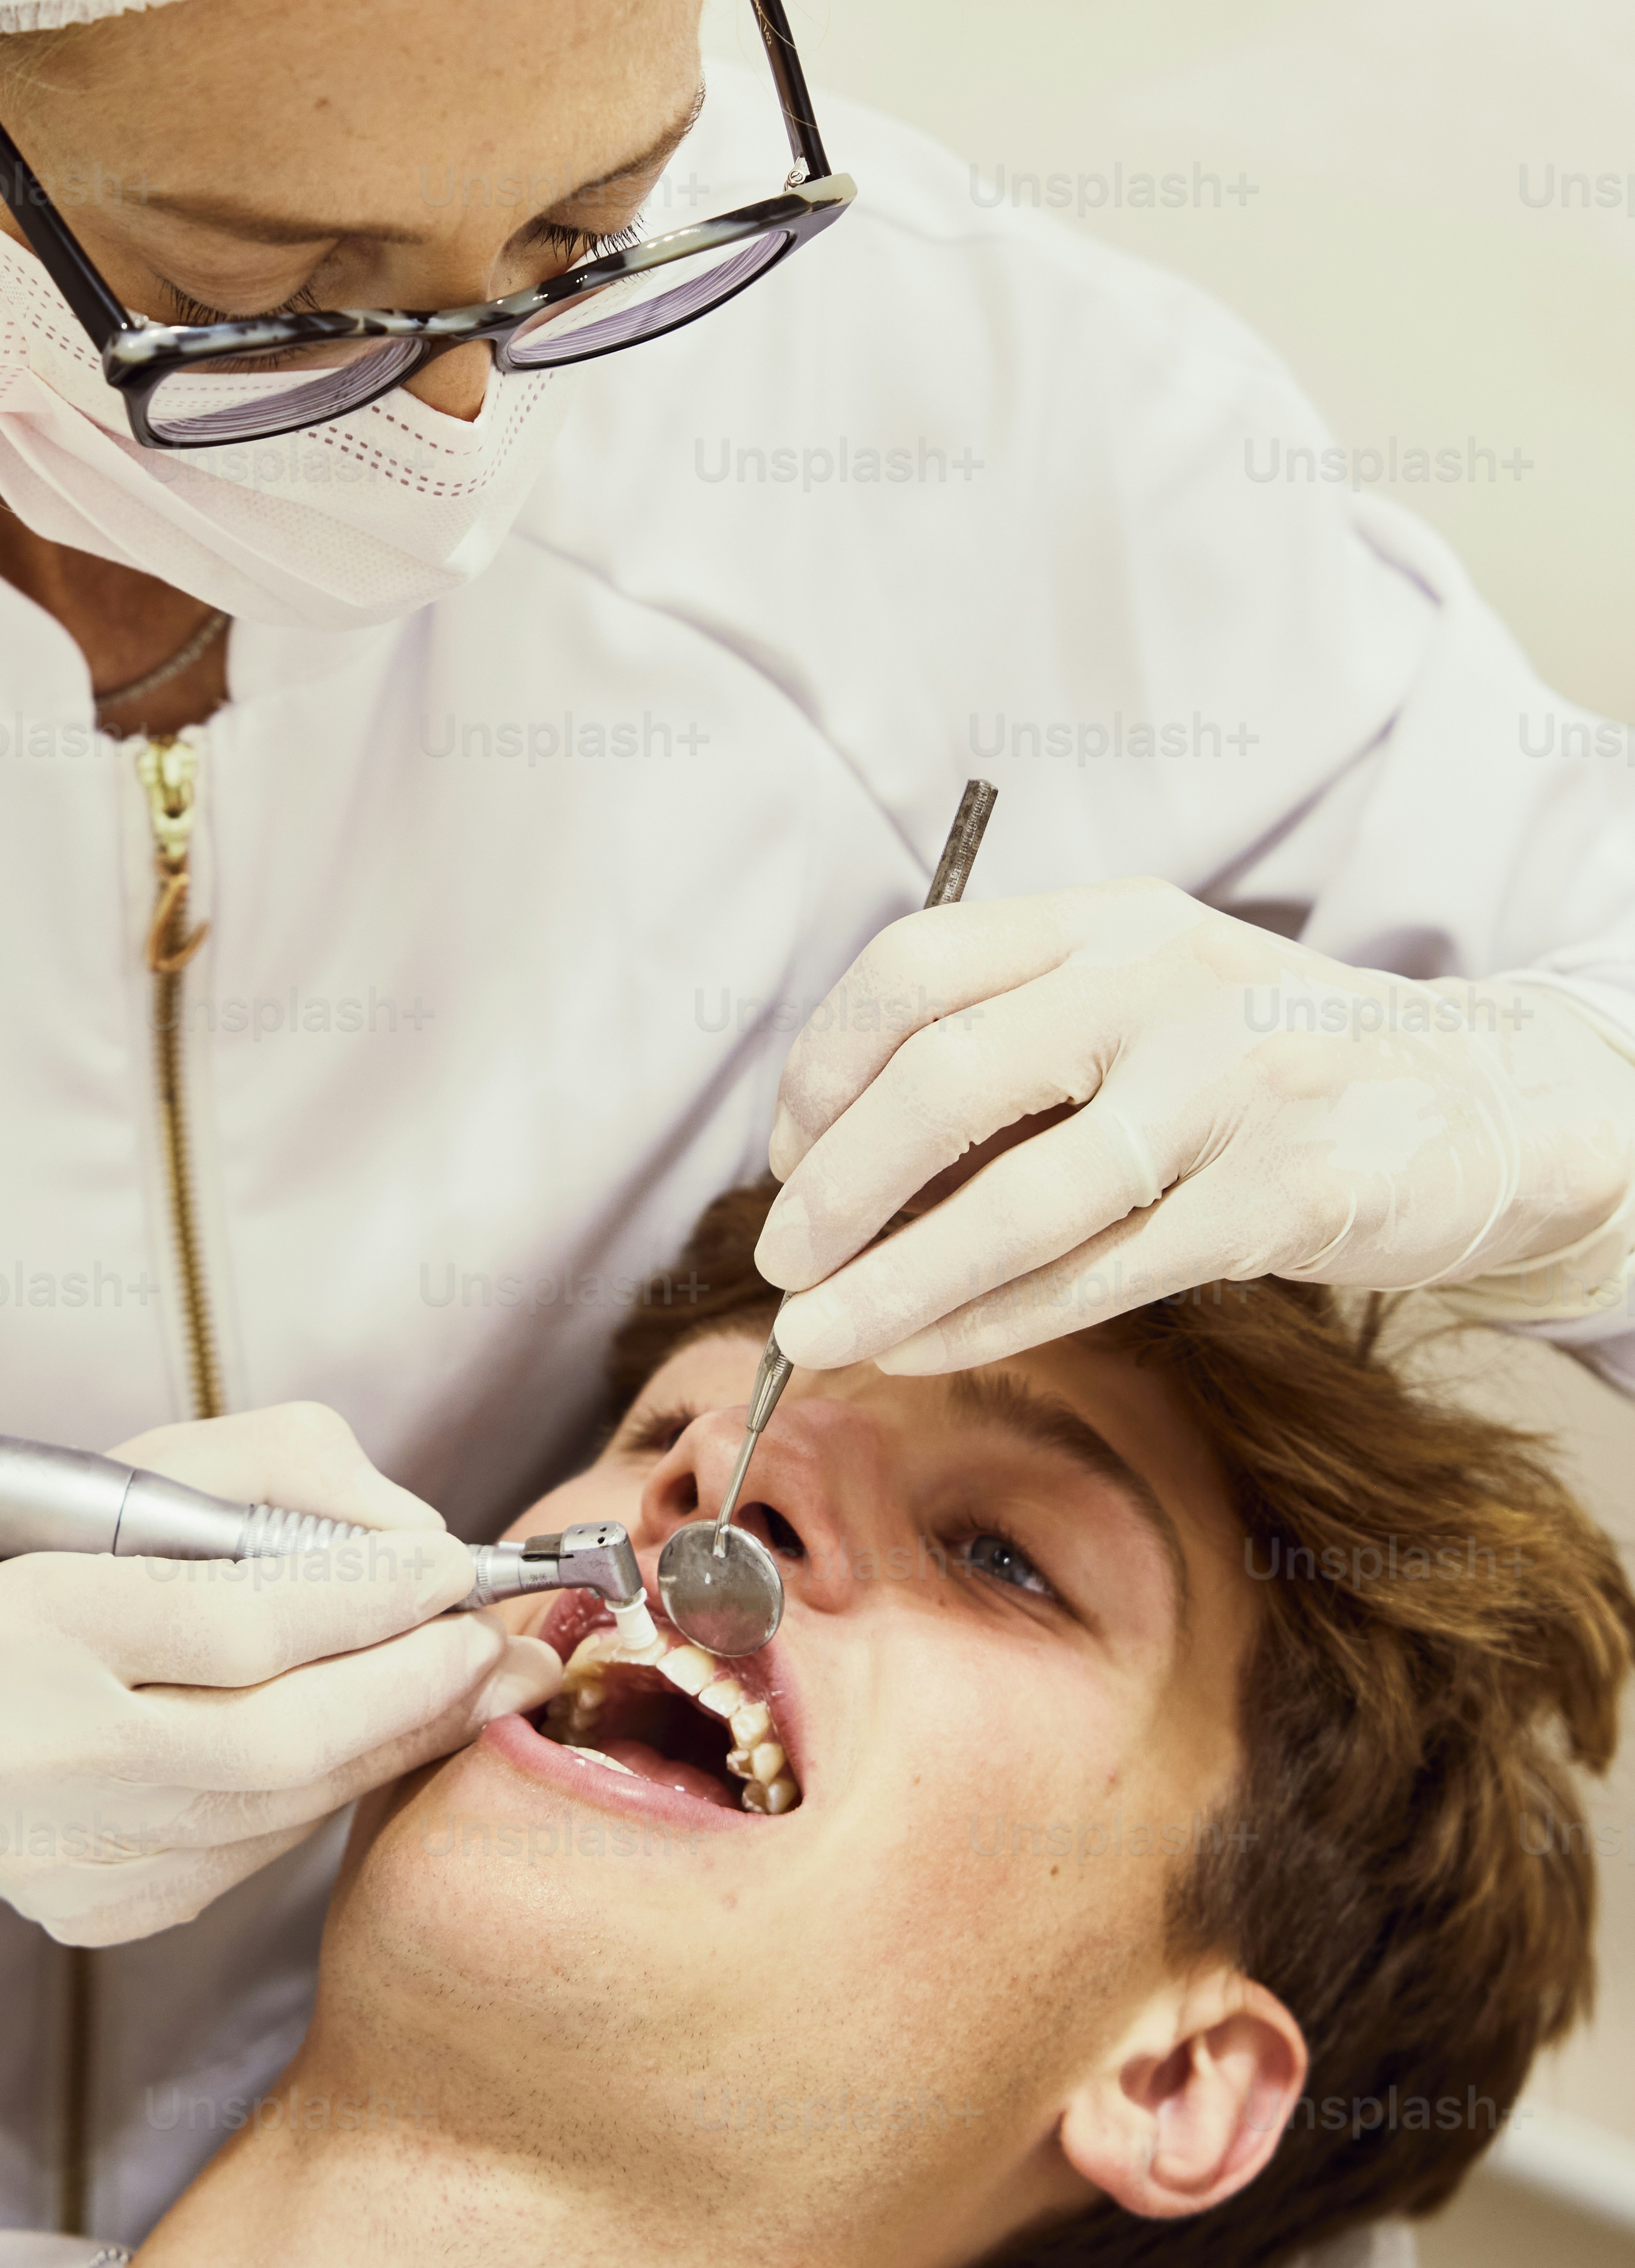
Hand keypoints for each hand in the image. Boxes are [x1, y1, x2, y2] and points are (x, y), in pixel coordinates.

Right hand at [0, 1401, 560, 1945]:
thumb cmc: (31, 1570)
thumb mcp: (132, 1480)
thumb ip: (275, 1477)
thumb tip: (413, 1540)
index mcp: (17, 1626)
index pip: (230, 1622)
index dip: (364, 1597)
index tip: (454, 1565)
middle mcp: (27, 1757)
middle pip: (271, 1742)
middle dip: (408, 1689)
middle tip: (496, 1645)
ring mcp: (63, 1858)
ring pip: (278, 1808)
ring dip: (393, 1742)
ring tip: (471, 1685)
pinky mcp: (98, 1915)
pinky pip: (253, 1850)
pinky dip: (328, 1788)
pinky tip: (372, 1740)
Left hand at [756, 880, 1634, 1372]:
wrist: (1485, 1097)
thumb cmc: (1268, 1061)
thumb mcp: (1147, 999)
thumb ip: (1016, 1041)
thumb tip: (837, 1159)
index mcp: (1111, 920)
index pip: (916, 966)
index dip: (826, 1064)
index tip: (786, 1151)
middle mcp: (1163, 982)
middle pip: (947, 1078)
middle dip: (839, 1183)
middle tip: (782, 1256)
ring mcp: (1229, 1087)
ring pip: (1020, 1200)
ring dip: (896, 1278)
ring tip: (816, 1330)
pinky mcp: (1281, 1196)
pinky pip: (1101, 1274)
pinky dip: (991, 1321)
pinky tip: (925, 1347)